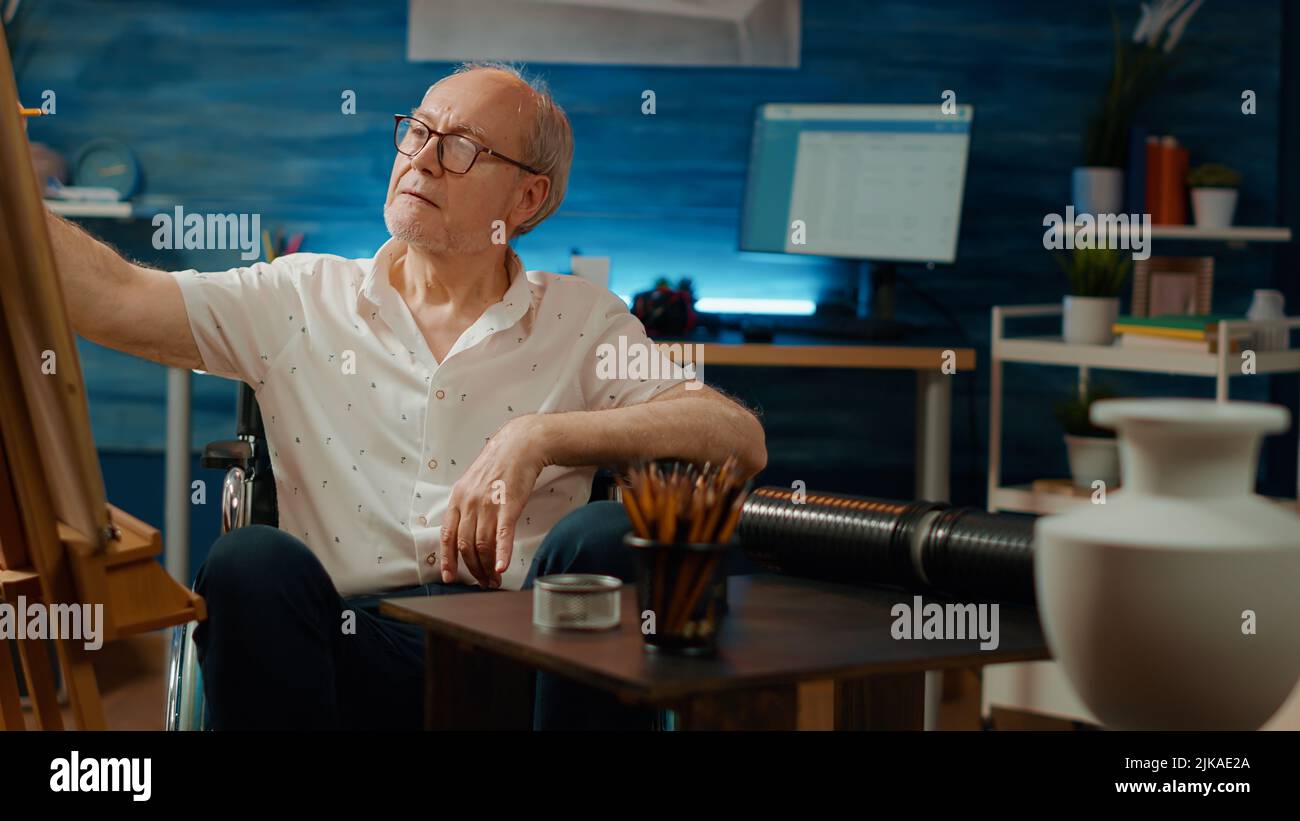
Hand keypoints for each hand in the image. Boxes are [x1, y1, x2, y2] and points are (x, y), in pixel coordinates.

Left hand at [439, 414, 547, 587]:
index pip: (447, 535)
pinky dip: (502, 553)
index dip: (447, 559)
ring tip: (494, 579)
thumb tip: (466, 530)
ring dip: (488, 566)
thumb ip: (467, 505)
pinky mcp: (509, 505)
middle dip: (473, 568)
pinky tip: (502, 567)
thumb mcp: (473, 482)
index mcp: (458, 498)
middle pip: (466, 545)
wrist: (520, 445)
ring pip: (483, 544)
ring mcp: (488, 504)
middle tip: (482, 581)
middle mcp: (469, 503)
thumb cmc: (499, 464)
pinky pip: (502, 534)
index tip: (450, 577)